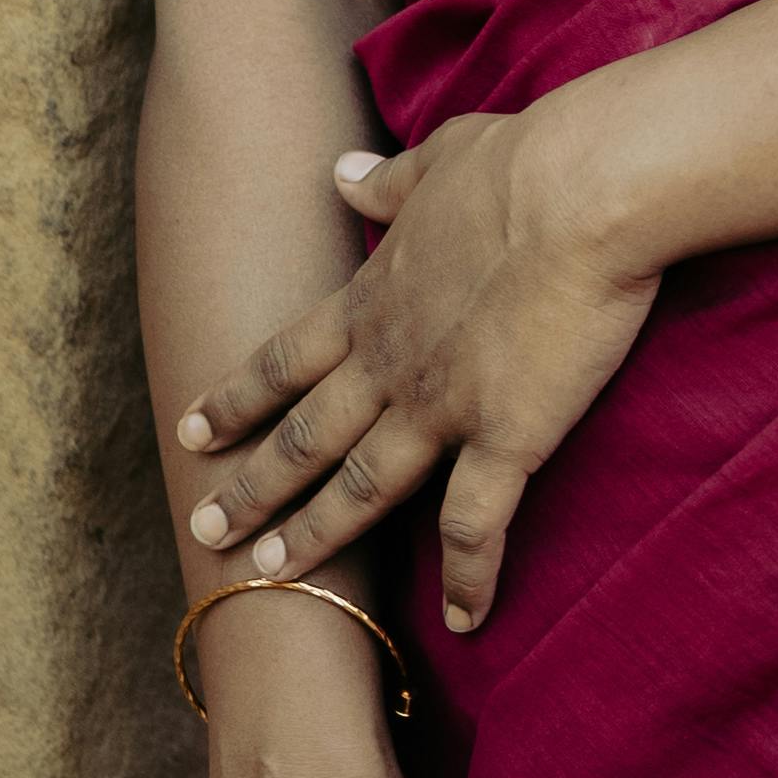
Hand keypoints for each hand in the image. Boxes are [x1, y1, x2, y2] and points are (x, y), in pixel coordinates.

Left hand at [176, 104, 657, 630]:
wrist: (584, 191)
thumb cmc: (525, 164)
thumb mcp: (442, 157)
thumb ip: (388, 180)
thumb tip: (344, 171)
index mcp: (374, 298)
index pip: (285, 360)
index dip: (236, 398)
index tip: (192, 430)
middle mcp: (389, 361)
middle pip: (302, 437)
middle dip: (250, 488)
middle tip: (204, 530)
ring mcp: (440, 405)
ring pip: (361, 489)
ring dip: (315, 537)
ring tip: (272, 579)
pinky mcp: (504, 437)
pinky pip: (476, 526)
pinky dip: (468, 578)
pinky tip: (463, 620)